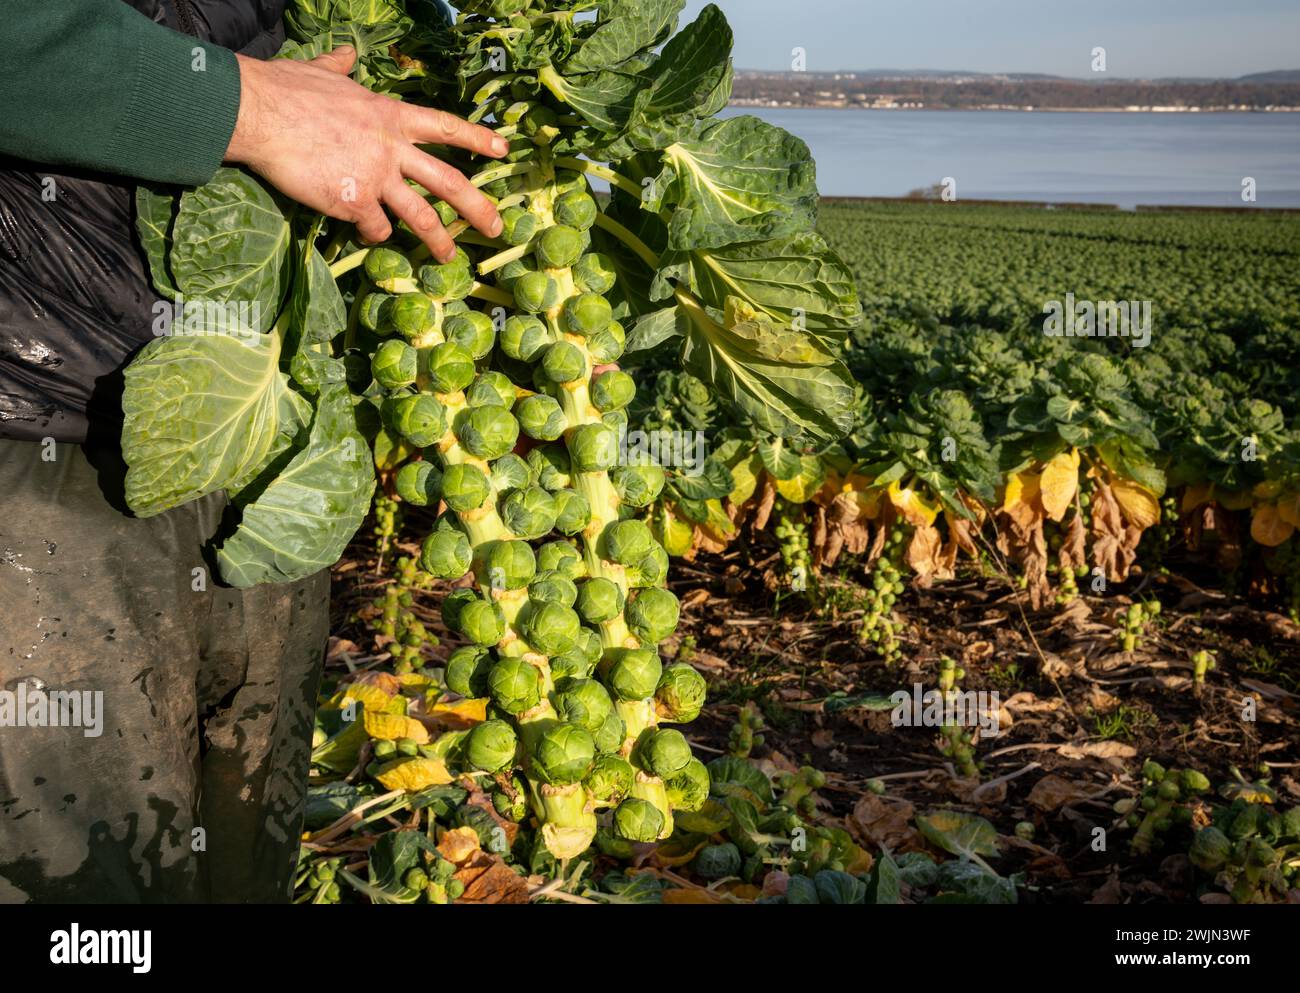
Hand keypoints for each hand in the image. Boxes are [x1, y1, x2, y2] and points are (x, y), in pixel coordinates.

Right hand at [226, 46, 505, 261]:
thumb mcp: (323, 72)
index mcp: (390, 116)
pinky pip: (376, 228)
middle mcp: (392, 149)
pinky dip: (376, 235)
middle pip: (449, 182)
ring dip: (439, 241)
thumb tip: (346, 53)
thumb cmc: (286, 89)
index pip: (445, 127)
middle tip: (498, 226)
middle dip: (478, 207)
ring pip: (421, 217)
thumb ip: (341, 68)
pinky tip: (368, 233)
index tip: (503, 150)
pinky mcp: (354, 203)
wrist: (259, 113)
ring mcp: (376, 178)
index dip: (477, 139)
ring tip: (450, 258)